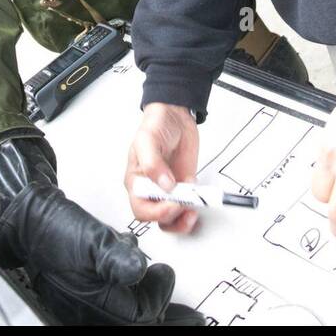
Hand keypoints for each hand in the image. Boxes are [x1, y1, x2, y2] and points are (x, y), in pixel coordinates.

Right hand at [0, 185, 193, 324]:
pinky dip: (129, 299)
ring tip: (157, 287)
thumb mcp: (91, 238)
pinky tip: (132, 282)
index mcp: (94, 303)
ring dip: (144, 304)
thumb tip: (138, 271)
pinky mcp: (83, 296)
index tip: (166, 274)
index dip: (159, 296)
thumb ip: (117, 258)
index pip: (140, 314)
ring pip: (125, 314)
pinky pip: (113, 306)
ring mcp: (84, 305)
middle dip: (157, 309)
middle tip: (185, 311)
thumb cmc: (53, 228)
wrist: (28, 219)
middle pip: (134, 320)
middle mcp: (88, 310)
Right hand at [125, 103, 199, 232]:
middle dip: (172, 217)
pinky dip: (194, 206)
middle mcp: (150, 189)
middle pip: (157, 218)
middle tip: (184, 204)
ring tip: (192, 209)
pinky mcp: (183, 187)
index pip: (141, 209)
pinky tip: (198, 196)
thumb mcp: (147, 140)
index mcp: (136, 181)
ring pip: (171, 219)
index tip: (171, 203)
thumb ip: (152, 163)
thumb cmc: (155, 125)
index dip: (156, 212)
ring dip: (183, 219)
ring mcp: (168, 190)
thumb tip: (164, 184)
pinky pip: (187, 206)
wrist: (175, 116)